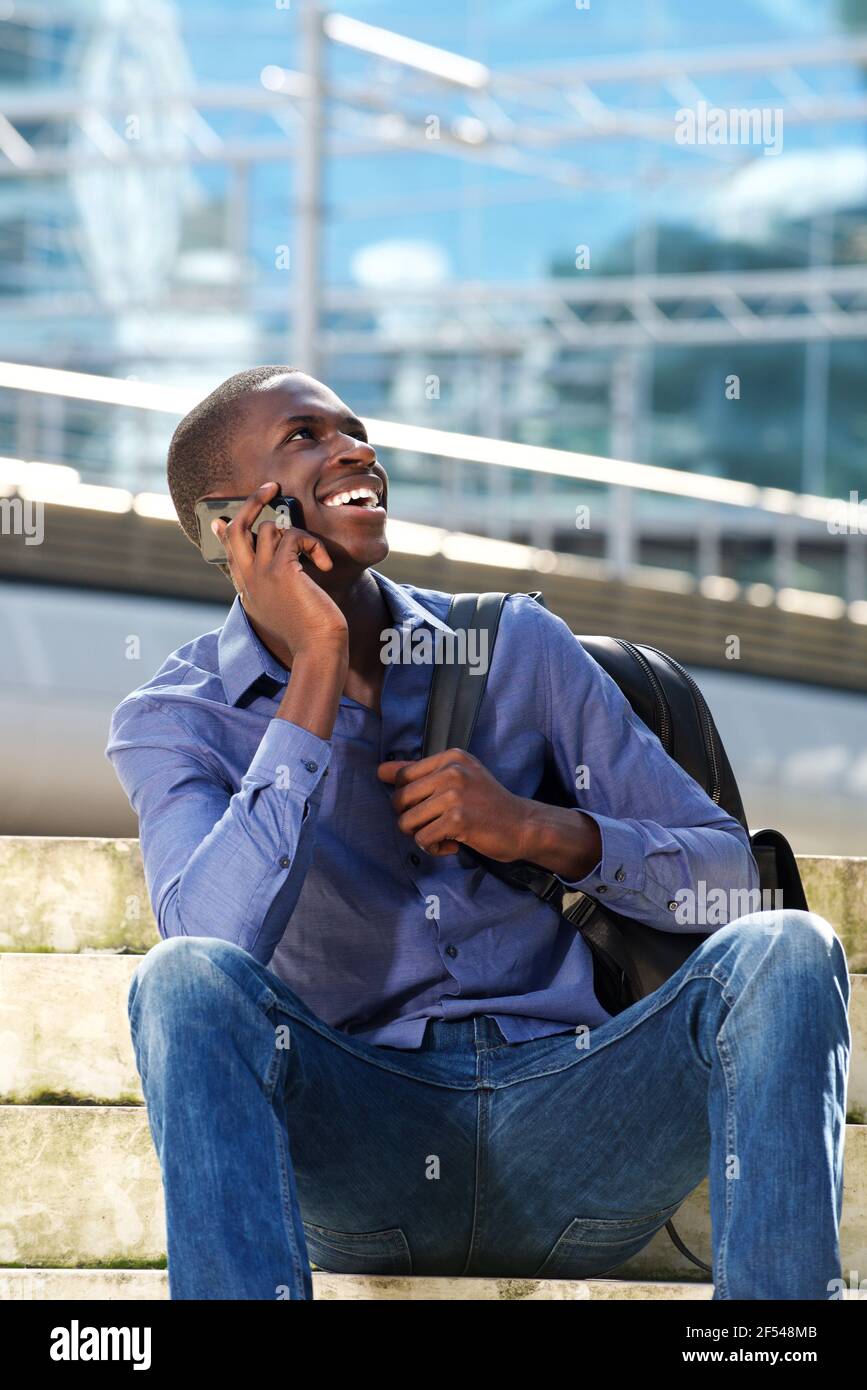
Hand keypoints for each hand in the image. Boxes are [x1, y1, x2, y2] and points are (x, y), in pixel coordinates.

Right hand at [211, 481, 347, 656]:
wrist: (317, 650)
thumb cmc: (309, 631)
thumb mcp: (284, 606)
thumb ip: (275, 582)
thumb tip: (281, 555)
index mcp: (247, 589)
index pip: (229, 553)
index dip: (224, 532)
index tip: (219, 519)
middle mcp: (247, 580)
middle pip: (235, 528)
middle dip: (251, 502)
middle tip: (271, 488)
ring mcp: (260, 574)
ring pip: (269, 528)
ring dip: (297, 535)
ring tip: (315, 558)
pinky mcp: (280, 570)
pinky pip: (294, 536)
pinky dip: (315, 546)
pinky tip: (325, 567)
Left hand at [377, 748, 529, 859]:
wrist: (523, 825)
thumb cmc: (488, 804)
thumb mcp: (458, 779)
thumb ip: (421, 774)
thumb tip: (380, 770)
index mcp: (450, 758)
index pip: (401, 776)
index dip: (406, 799)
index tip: (427, 808)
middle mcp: (451, 772)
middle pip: (399, 799)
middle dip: (410, 819)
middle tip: (432, 825)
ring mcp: (454, 795)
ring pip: (407, 821)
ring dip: (421, 836)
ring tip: (442, 835)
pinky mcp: (458, 820)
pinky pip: (422, 839)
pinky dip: (433, 847)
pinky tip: (451, 845)